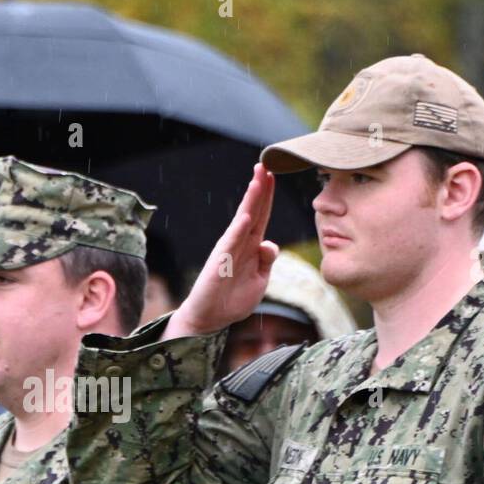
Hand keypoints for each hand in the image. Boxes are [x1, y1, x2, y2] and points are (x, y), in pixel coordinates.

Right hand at [164, 163, 279, 339]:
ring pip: (242, 222)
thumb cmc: (233, 299)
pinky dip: (238, 231)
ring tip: (257, 181)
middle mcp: (239, 244)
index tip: (273, 175)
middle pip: (252, 212)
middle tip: (265, 165)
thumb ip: (266, 261)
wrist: (210, 318)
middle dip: (259, 189)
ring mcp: (228, 252)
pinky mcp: (219, 265)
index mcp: (251, 247)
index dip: (267, 197)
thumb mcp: (260, 280)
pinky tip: (246, 217)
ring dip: (250, 201)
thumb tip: (270, 244)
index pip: (261, 216)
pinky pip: (230, 245)